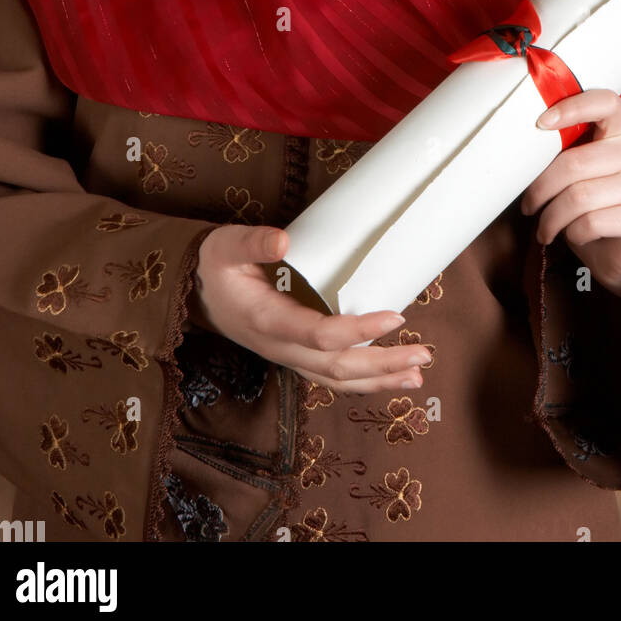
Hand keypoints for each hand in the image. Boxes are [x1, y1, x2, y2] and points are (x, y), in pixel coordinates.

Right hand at [187, 224, 431, 393]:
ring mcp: (288, 356)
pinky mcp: (295, 355)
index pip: (320, 335)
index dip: (359, 329)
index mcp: (267, 321)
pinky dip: (363, 381)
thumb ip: (252, 242)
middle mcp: (280, 348)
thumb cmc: (215, 265)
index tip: (395, 316)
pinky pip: (330, 377)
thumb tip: (283, 239)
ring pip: (337, 379)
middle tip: (424, 354)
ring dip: (379, 379)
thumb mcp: (225, 246)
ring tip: (417, 375)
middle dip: (383, 364)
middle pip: (337, 367)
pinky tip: (389, 378)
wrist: (196, 292)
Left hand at [520, 88, 620, 305]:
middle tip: (528, 205)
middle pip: (576, 162)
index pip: (605, 103)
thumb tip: (521, 145)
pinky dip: (572, 232)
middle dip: (541, 188)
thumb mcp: (580, 168)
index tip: (540, 123)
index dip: (572, 107)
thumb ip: (565, 149)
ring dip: (551, 217)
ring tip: (543, 227)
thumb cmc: (593, 199)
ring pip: (580, 196)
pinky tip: (571, 234)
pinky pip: (593, 222)